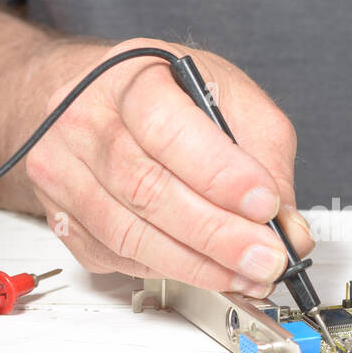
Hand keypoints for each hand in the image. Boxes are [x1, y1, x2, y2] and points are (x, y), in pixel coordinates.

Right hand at [22, 37, 312, 293]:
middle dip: (218, 235)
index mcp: (129, 78)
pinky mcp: (62, 217)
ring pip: (129, 234)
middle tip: (267, 258)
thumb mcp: (232, 100)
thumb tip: (289, 229)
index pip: (168, 130)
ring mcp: (64, 172)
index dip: (220, 175)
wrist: (98, 99)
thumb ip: (267, 159)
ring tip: (247, 274)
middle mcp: (84, 121)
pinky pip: (117, 258)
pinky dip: (169, 273)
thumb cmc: (166, 94)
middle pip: (148, 190)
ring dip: (198, 266)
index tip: (266, 205)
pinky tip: (208, 271)